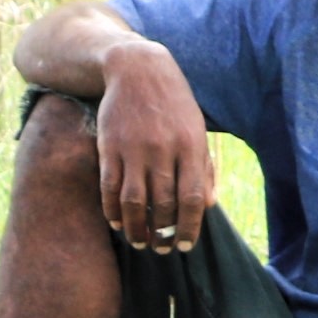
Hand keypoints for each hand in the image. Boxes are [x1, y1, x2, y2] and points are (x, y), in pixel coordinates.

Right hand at [93, 40, 216, 253]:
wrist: (137, 68)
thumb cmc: (173, 103)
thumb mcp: (197, 129)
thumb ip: (204, 166)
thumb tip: (208, 206)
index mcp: (190, 145)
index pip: (192, 199)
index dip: (188, 228)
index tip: (184, 246)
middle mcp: (163, 149)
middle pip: (163, 204)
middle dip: (163, 234)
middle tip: (162, 248)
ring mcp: (133, 148)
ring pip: (134, 202)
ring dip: (136, 229)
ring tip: (139, 243)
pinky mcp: (109, 147)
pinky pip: (109, 188)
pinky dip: (112, 210)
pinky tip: (117, 223)